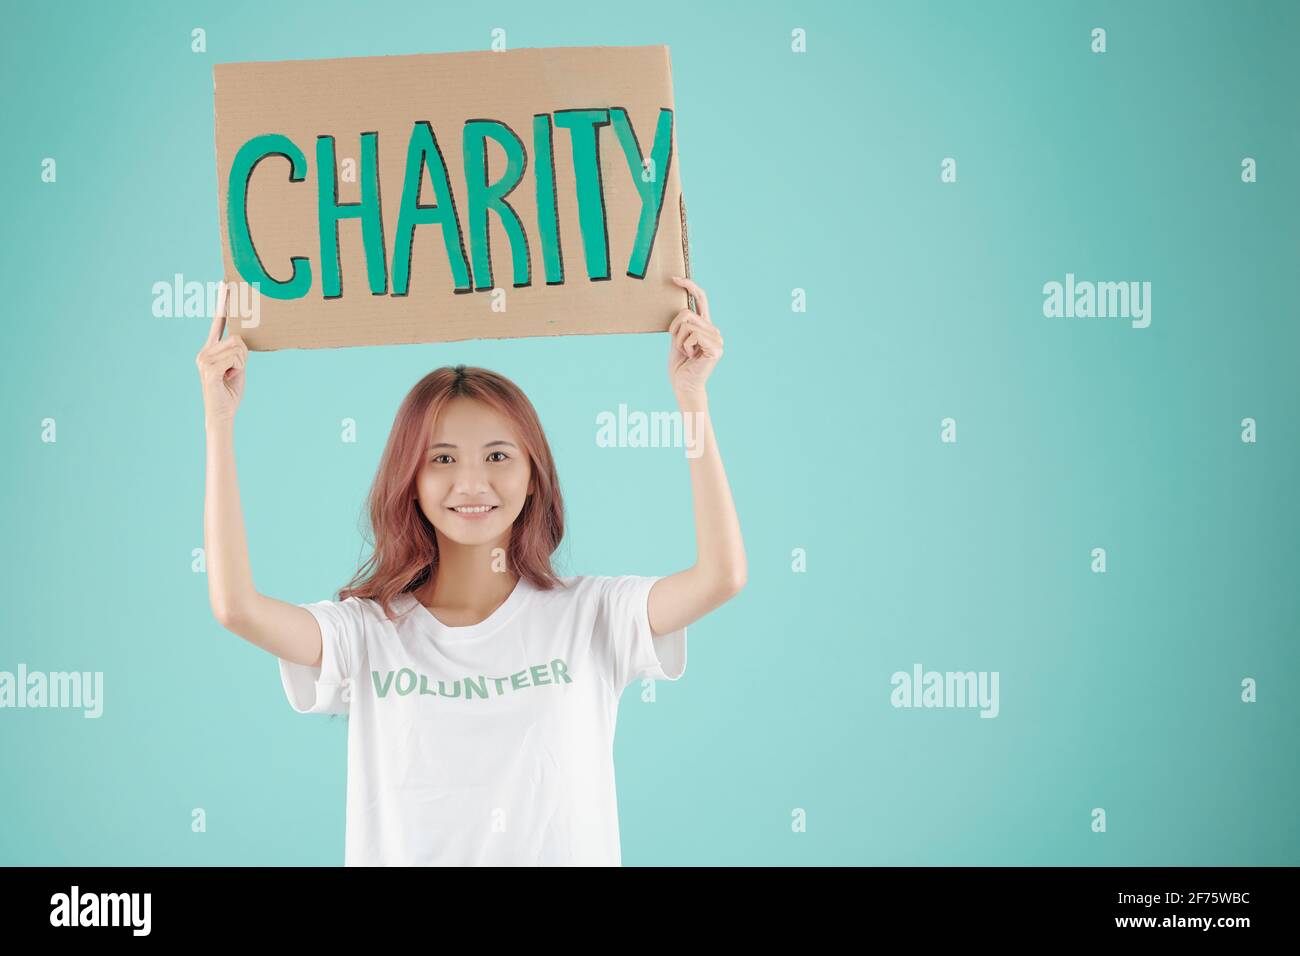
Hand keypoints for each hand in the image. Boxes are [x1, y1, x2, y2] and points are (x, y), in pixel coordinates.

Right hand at [195, 282, 247, 425]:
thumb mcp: (238, 366)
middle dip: (243, 357)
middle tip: (234, 372)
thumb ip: (238, 350)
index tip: (225, 283)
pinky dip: (238, 369)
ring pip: (238, 348)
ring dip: (241, 364)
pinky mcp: (208, 367)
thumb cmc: (230, 391)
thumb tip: (242, 337)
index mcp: (210, 349)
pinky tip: (228, 378)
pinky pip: (236, 358)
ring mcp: (204, 359)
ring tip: (230, 376)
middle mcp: (204, 351)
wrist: (221, 413)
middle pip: (237, 339)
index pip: (218, 322)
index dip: (222, 303)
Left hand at [667, 276, 722, 397]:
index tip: (675, 278)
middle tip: (680, 346)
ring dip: (679, 340)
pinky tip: (691, 356)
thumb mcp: (678, 338)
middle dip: (675, 330)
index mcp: (706, 326)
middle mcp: (714, 330)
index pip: (701, 299)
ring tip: (687, 353)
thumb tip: (680, 306)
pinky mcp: (716, 347)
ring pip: (687, 324)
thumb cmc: (680, 364)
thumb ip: (682, 323)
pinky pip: (692, 334)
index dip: (690, 286)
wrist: (684, 385)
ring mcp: (717, 338)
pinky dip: (685, 346)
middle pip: (686, 313)